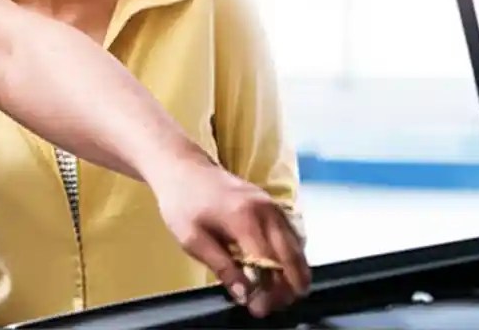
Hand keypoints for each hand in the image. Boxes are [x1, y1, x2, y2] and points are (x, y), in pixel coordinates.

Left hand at [150, 156, 310, 317]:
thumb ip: (222, 267)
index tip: (259, 308)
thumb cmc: (183, 203)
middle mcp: (266, 210)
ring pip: (295, 246)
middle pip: (290, 255)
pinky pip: (291, 234)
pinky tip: (283, 273)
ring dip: (293, 273)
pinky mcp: (272, 205)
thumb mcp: (192, 240)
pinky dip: (291, 256)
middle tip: (274, 306)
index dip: (267, 290)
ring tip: (281, 296)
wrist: (183, 169)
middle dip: (287, 286)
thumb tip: (245, 294)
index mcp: (244, 218)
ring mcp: (272, 205)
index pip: (268, 263)